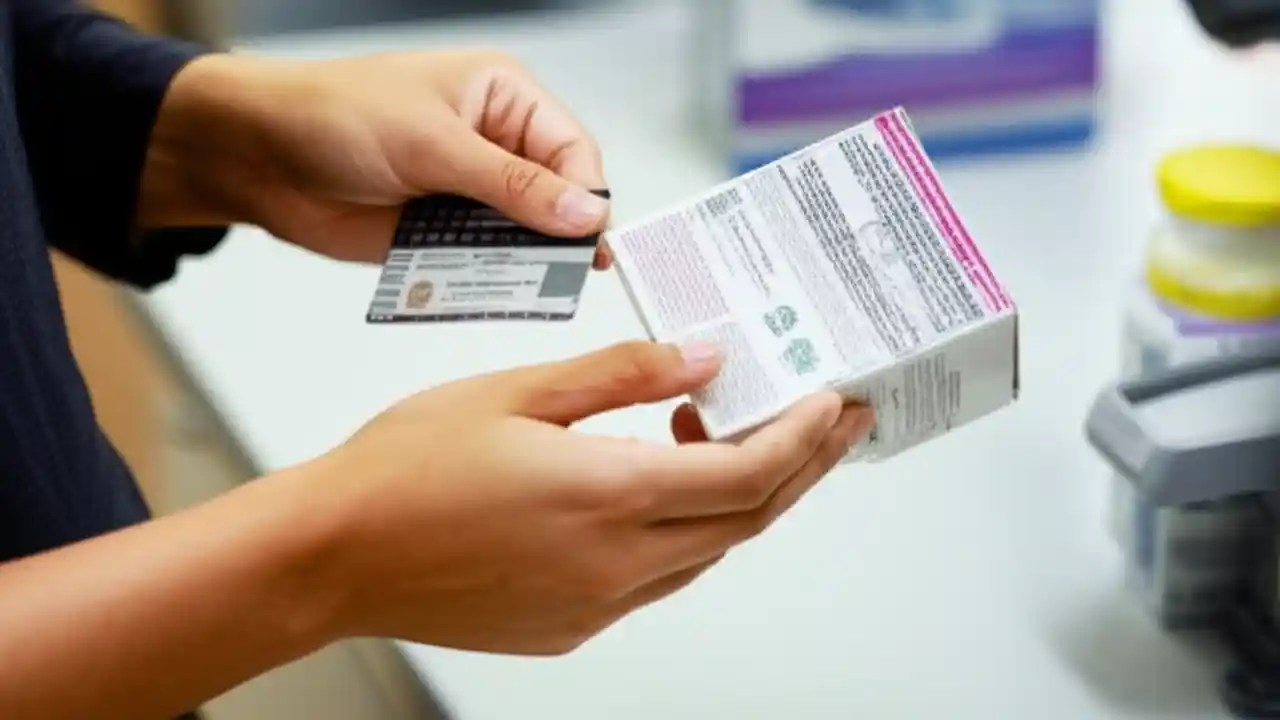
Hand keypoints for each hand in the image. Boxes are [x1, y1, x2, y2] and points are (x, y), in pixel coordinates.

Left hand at [144, 51, 614, 266]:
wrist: (256, 157)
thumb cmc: (334, 116)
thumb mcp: (431, 143)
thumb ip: (512, 184)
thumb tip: (585, 213)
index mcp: (503, 98)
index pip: (572, 149)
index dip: (586, 197)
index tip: (588, 241)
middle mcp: (494, 143)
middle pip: (556, 199)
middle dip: (558, 235)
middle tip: (565, 275)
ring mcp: (468, 192)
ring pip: (523, 237)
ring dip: (522, 263)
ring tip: (529, 289)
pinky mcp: (442, 233)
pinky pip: (482, 263)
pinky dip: (485, 280)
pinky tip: (486, 292)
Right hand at [315, 341, 872, 654]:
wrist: (333, 556)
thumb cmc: (406, 467)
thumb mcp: (517, 392)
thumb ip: (622, 375)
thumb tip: (705, 360)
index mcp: (607, 495)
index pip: (747, 472)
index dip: (804, 437)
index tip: (835, 402)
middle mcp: (616, 563)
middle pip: (747, 519)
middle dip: (802, 465)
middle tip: (835, 421)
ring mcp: (597, 604)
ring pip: (708, 551)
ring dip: (742, 496)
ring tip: (744, 435)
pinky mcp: (572, 625)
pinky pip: (658, 577)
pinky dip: (686, 528)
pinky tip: (663, 482)